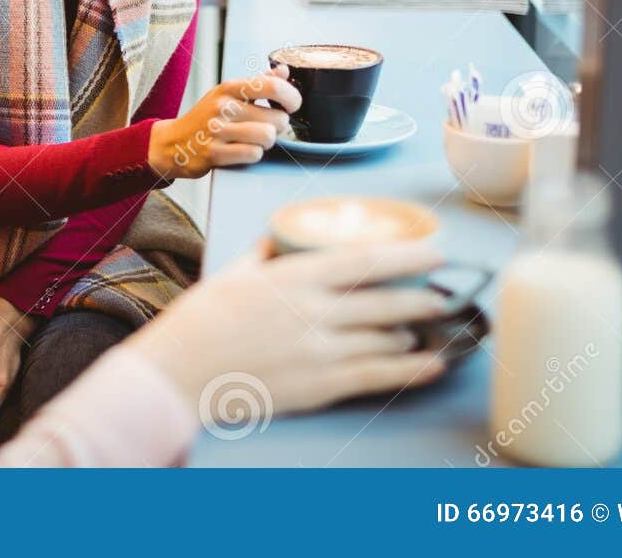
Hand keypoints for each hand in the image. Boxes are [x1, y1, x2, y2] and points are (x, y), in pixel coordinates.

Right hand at [128, 240, 450, 417]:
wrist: (177, 373)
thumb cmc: (200, 320)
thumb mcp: (234, 271)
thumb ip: (267, 253)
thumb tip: (283, 237)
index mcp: (296, 276)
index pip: (367, 260)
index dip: (409, 256)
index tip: (436, 251)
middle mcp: (315, 311)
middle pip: (387, 300)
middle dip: (423, 296)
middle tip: (444, 291)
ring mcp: (321, 350)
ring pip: (387, 337)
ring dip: (414, 331)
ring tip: (426, 326)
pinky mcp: (319, 386)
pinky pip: (378, 376)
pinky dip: (412, 370)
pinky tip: (433, 364)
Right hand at [147, 67, 297, 177]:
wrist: (172, 143)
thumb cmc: (205, 118)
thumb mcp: (228, 94)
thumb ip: (258, 82)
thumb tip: (284, 70)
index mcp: (229, 88)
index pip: (272, 86)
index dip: (291, 97)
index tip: (292, 105)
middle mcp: (222, 106)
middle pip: (277, 118)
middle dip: (278, 126)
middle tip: (266, 127)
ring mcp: (217, 130)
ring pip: (267, 136)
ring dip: (266, 142)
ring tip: (255, 140)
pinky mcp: (213, 153)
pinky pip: (253, 154)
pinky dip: (253, 154)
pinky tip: (243, 151)